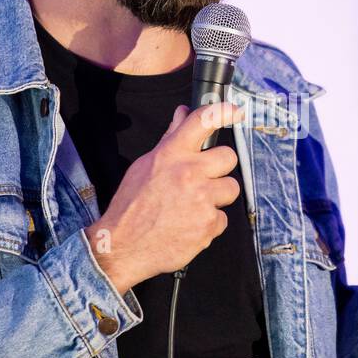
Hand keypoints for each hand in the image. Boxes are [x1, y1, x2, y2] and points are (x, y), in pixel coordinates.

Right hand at [85, 101, 244, 293]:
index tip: (235, 112)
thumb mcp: (145, 165)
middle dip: (219, 168)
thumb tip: (182, 114)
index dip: (223, 112)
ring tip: (193, 206)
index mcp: (171, 154)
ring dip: (217, 197)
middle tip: (203, 179)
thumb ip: (170, 139)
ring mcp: (202, 199)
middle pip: (229, 157)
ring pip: (230, 188)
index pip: (202, 121)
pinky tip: (189, 225)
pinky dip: (209, 223)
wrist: (122, 246)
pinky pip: (222, 218)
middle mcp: (189, 173)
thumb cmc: (131, 206)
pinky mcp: (209, 224)